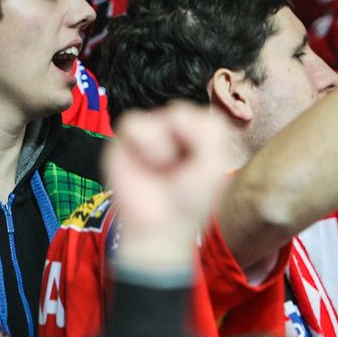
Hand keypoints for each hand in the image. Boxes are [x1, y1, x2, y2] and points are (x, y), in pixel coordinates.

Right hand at [105, 103, 230, 269]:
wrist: (161, 224)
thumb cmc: (189, 200)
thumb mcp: (213, 166)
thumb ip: (210, 132)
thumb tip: (177, 116)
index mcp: (196, 138)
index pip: (205, 116)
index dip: (204, 138)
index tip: (203, 163)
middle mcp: (171, 132)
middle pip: (181, 111)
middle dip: (186, 141)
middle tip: (183, 168)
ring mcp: (148, 135)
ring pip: (157, 115)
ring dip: (163, 144)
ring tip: (163, 166)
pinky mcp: (124, 141)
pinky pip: (132, 124)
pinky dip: (144, 144)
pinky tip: (147, 163)